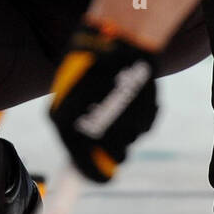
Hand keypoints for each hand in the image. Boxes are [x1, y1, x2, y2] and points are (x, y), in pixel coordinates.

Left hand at [49, 19, 157, 181]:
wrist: (117, 36)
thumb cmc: (87, 64)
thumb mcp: (69, 95)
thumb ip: (75, 125)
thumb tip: (82, 155)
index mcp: (68, 127)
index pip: (87, 170)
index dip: (96, 175)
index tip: (104, 176)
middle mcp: (97, 131)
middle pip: (116, 157)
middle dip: (116, 147)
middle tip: (112, 126)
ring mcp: (123, 123)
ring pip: (131, 140)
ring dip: (128, 127)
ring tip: (119, 98)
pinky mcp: (146, 114)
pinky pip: (145, 126)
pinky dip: (142, 115)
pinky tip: (133, 93)